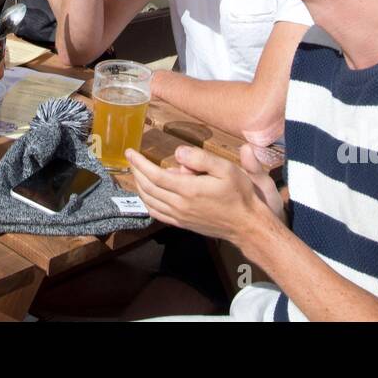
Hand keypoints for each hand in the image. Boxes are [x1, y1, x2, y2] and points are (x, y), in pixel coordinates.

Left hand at [125, 144, 280, 246]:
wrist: (247, 225)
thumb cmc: (241, 194)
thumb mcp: (227, 170)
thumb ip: (201, 159)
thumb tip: (178, 152)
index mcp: (188, 190)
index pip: (155, 175)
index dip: (140, 163)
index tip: (130, 152)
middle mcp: (180, 205)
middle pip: (148, 188)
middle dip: (136, 172)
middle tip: (131, 159)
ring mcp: (180, 217)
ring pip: (150, 201)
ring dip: (139, 186)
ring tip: (136, 173)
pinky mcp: (182, 224)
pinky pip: (157, 213)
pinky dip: (147, 202)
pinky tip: (147, 195)